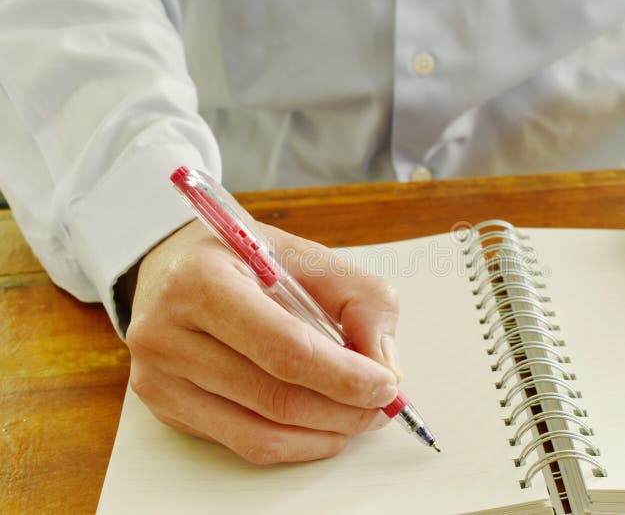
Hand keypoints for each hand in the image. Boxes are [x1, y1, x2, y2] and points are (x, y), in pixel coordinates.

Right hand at [125, 220, 401, 462]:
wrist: (176, 271)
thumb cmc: (245, 261)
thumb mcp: (305, 257)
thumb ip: (359, 298)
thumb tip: (383, 363)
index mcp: (202, 281)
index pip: (283, 348)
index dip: (343, 375)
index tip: (385, 383)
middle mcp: (169, 333)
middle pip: (275, 397)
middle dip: (344, 408)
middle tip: (381, 404)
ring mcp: (160, 377)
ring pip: (261, 433)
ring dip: (325, 432)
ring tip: (358, 416)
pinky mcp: (166, 407)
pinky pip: (244, 444)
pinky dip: (296, 444)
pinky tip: (322, 426)